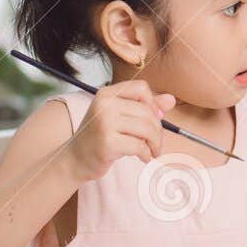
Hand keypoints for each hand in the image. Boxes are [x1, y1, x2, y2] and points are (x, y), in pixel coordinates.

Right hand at [62, 80, 176, 180]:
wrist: (75, 159)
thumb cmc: (99, 137)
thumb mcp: (120, 117)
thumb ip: (145, 107)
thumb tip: (171, 100)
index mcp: (107, 93)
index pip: (142, 88)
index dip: (153, 104)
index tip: (154, 119)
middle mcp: (105, 104)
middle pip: (147, 111)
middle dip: (157, 130)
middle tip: (156, 143)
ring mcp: (105, 122)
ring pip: (146, 129)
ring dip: (155, 143)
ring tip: (152, 151)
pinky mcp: (107, 142)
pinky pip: (139, 146)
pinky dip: (146, 154)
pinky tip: (143, 158)